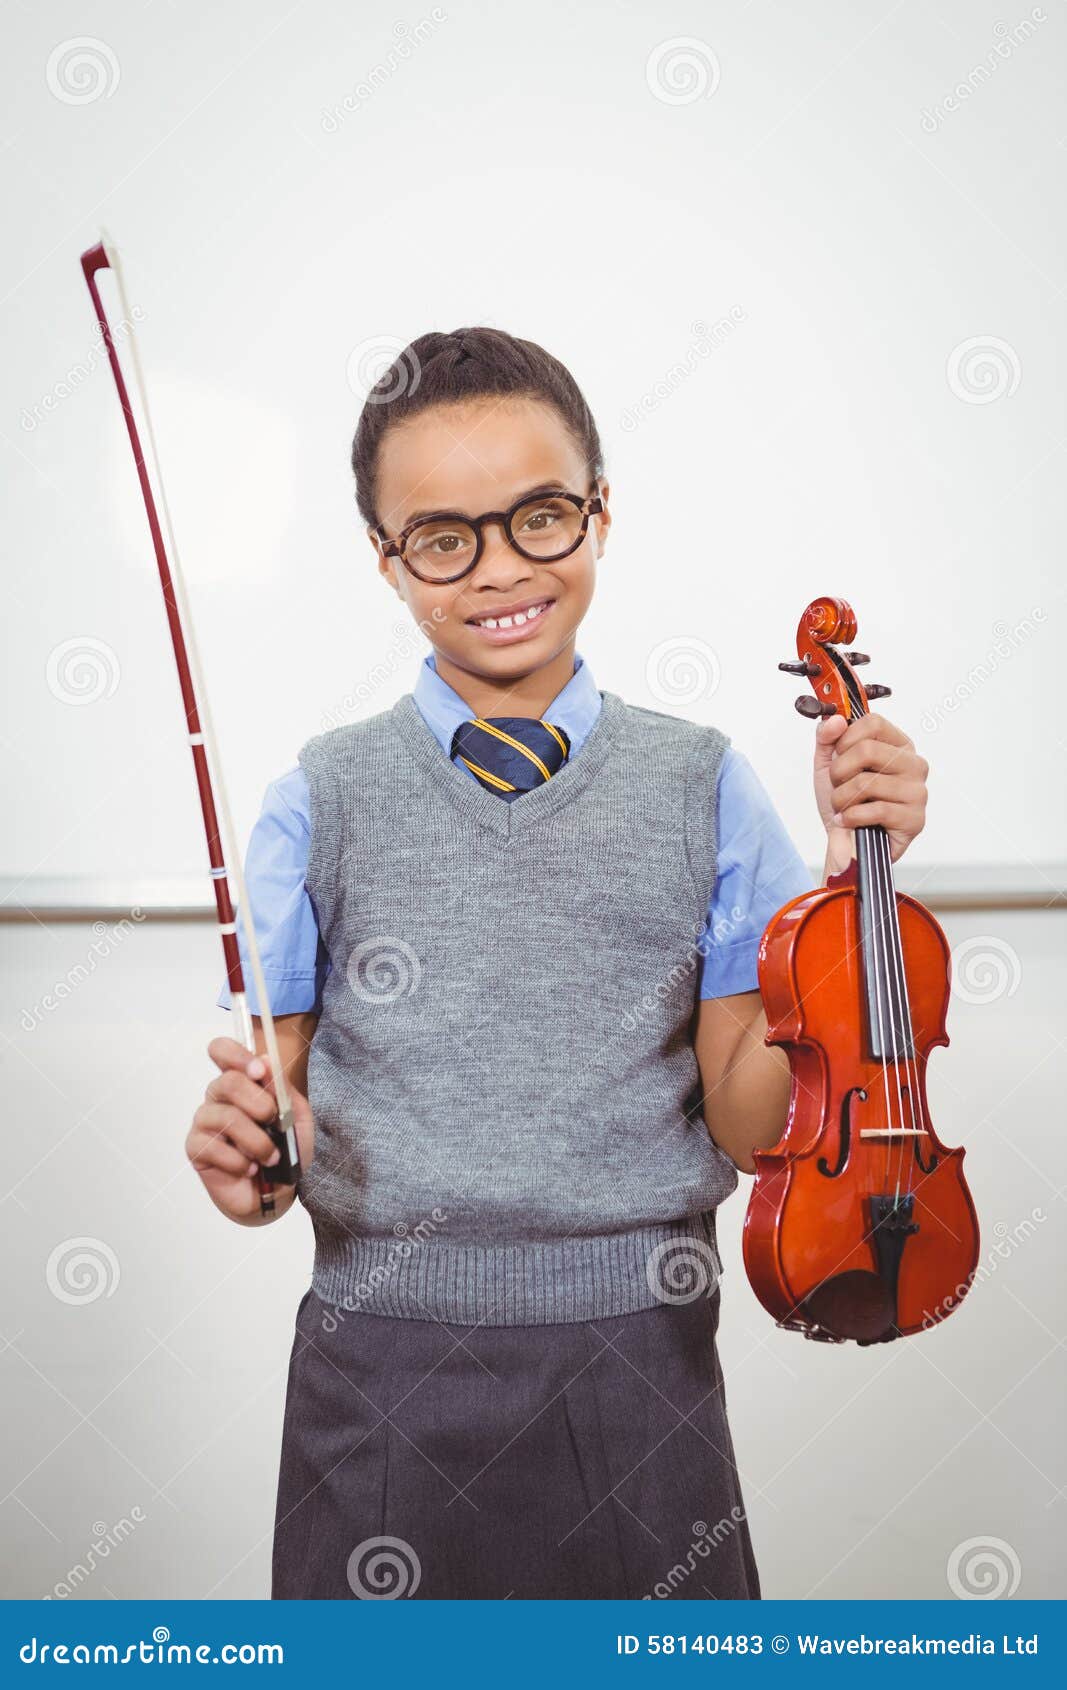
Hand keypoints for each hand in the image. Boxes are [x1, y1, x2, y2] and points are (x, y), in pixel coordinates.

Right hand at [186, 1038, 314, 1224]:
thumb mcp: (297, 1116)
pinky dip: (240, 1161)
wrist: (278, 1193)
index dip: (236, 1055)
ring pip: (226, 1117)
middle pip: (226, 1082)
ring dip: (256, 1140)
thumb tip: (266, 1060)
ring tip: (271, 1157)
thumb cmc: (286, 1150)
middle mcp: (218, 1097)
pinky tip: (250, 1168)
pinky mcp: (196, 1148)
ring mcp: (205, 1122)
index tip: (259, 1071)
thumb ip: (283, 1089)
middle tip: (273, 1120)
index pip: (222, 1051)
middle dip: (258, 1103)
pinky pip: (214, 1147)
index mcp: (241, 1082)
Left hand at [813, 712, 928, 876]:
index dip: (846, 739)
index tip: (839, 756)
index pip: (873, 723)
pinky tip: (849, 821)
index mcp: (898, 746)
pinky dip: (851, 817)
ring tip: (843, 807)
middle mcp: (914, 764)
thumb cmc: (844, 803)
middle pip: (868, 750)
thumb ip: (827, 737)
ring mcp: (918, 792)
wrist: (845, 843)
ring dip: (842, 798)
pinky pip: (874, 810)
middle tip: (838, 786)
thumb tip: (836, 719)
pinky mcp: (915, 819)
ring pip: (866, 782)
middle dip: (840, 772)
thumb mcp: (828, 765)